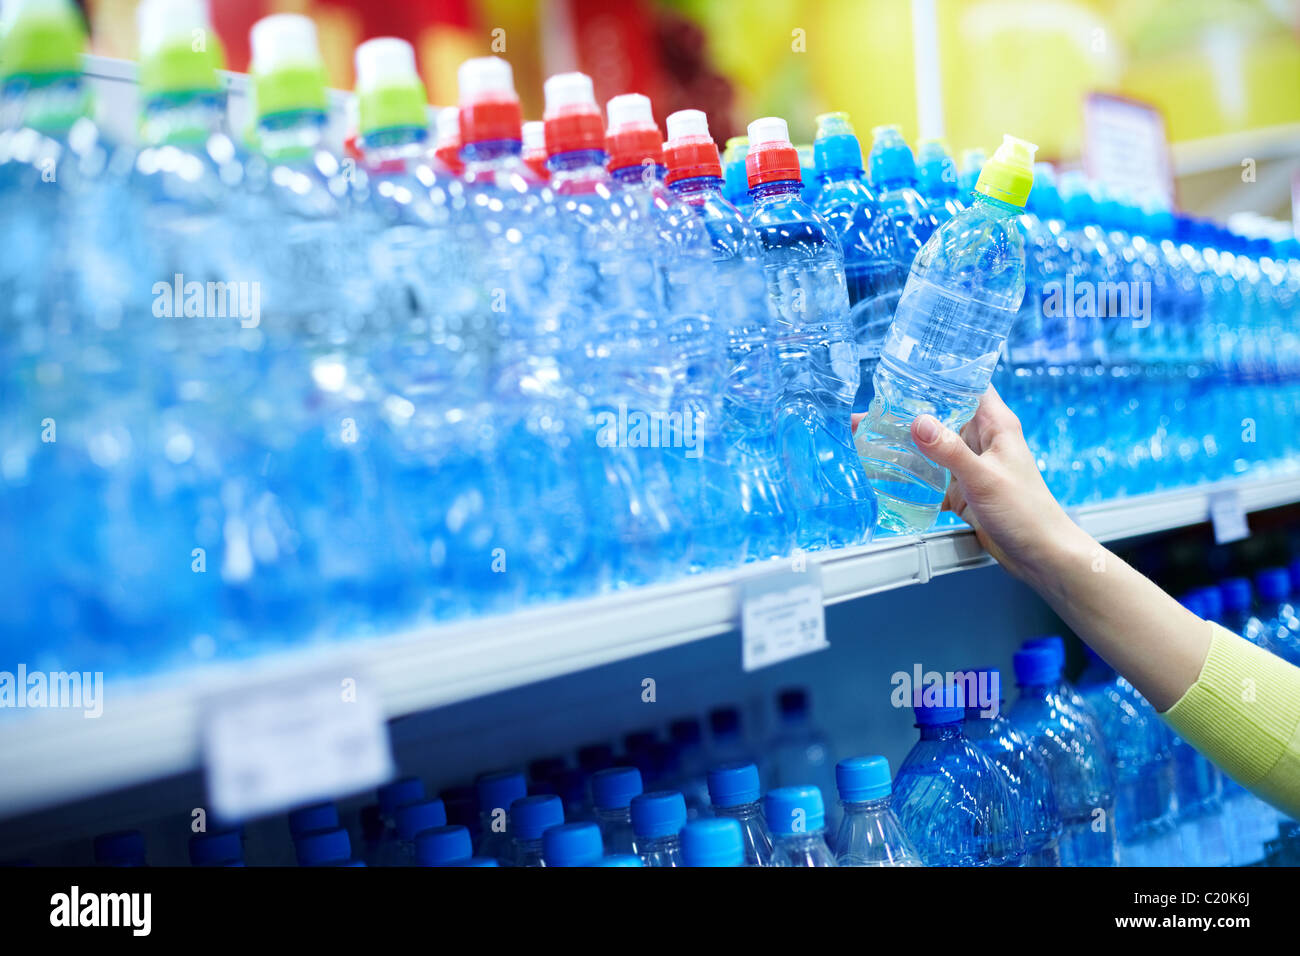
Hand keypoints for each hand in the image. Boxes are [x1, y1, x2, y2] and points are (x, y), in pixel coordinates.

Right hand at [854, 386, 1087, 582]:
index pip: (967, 384)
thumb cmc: (1026, 512)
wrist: (1039, 555)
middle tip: (874, 407)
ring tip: (870, 437)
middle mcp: (982, 440)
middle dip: (909, 410)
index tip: (907, 371)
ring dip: (905, 443)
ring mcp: (971, 464)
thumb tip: (917, 421)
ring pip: (932, 445)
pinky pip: (931, 474)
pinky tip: (886, 474)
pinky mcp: (962, 489)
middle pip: (942, 414)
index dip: (939, 373)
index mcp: (996, 424)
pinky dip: (911, 474)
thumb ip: (949, 450)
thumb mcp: (983, 478)